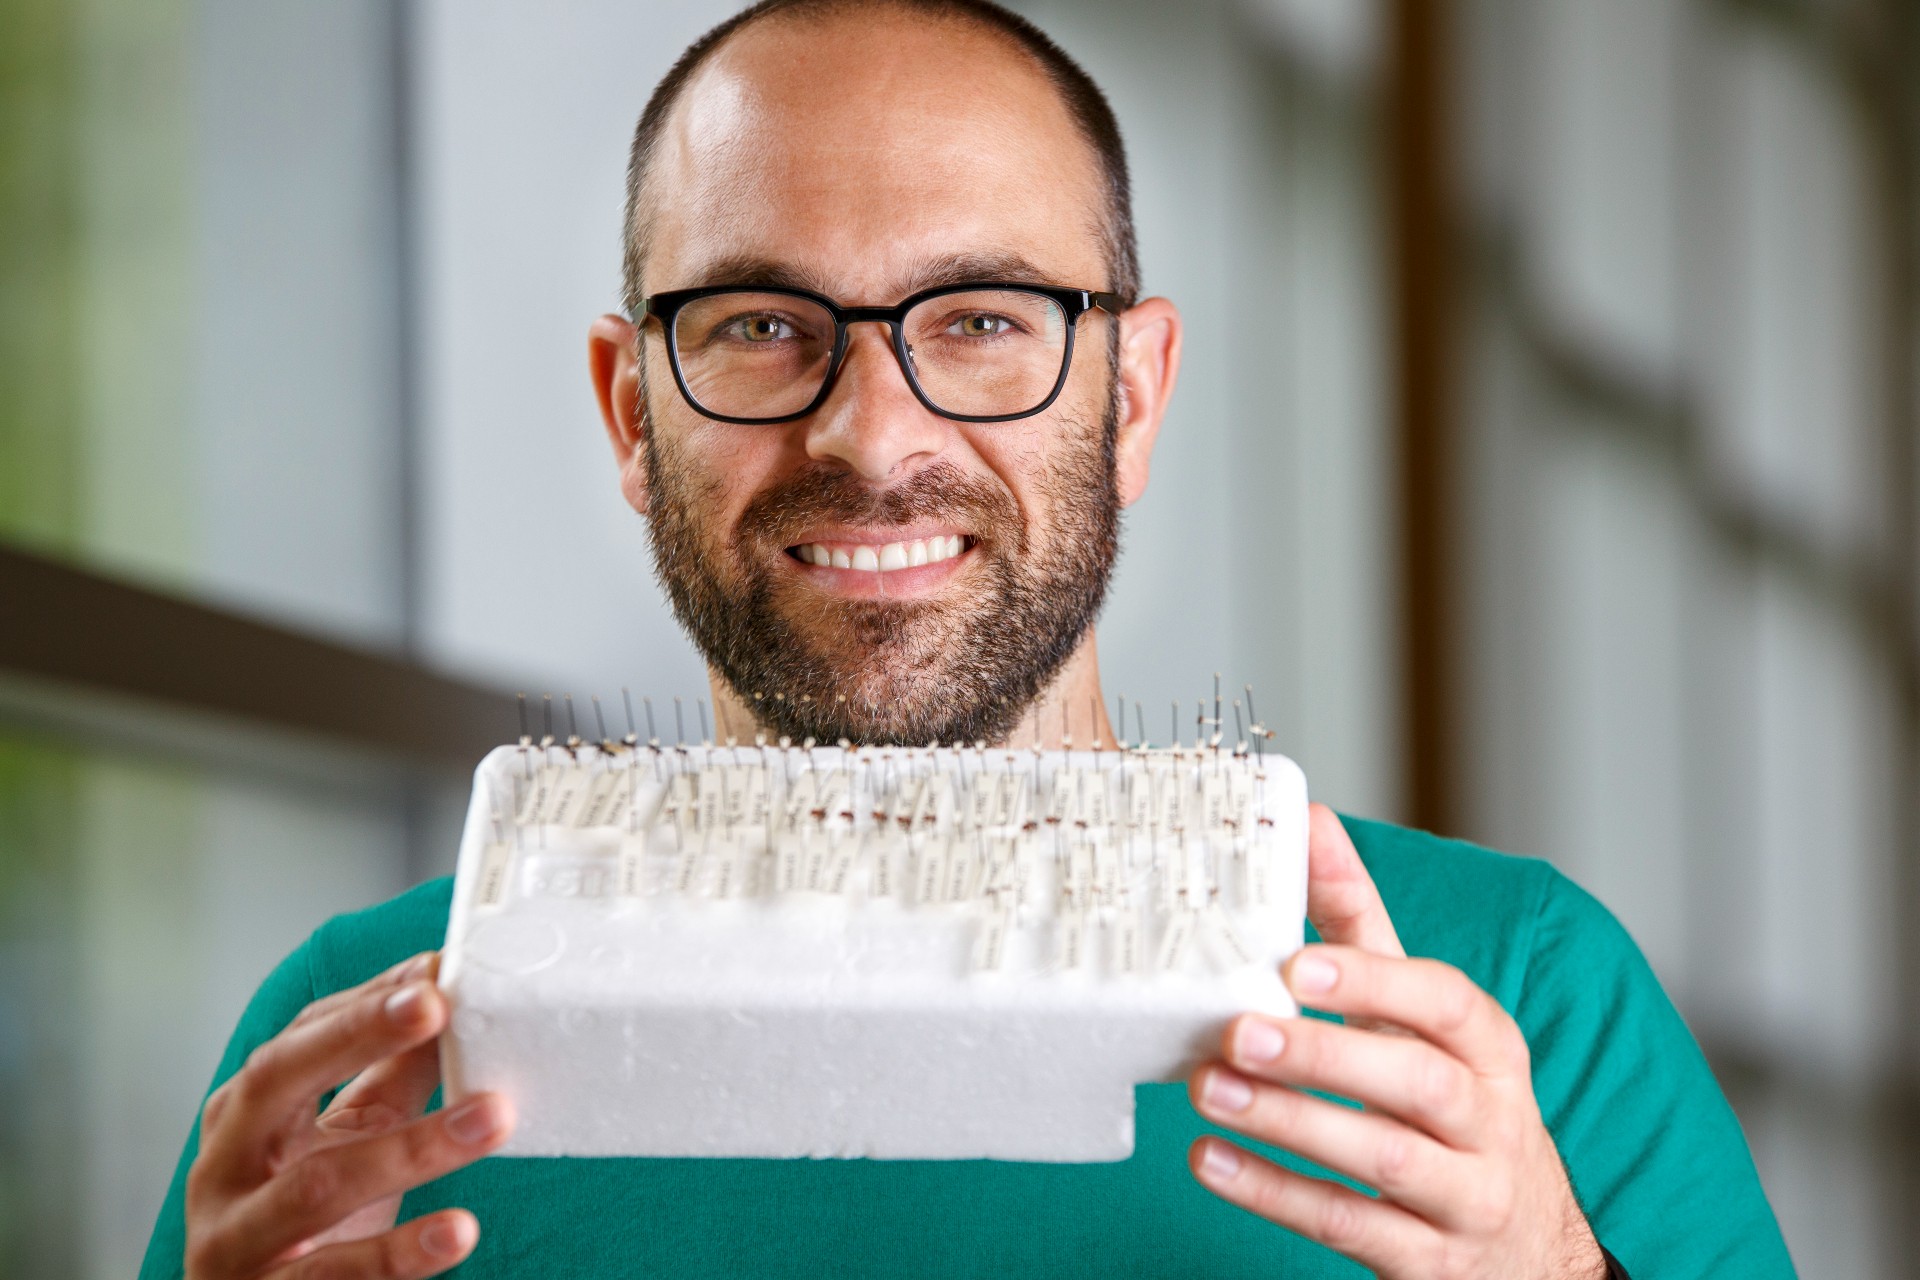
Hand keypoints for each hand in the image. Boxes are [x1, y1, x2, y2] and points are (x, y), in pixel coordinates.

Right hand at [184, 951, 514, 1277]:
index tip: (437, 969)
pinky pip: (334, 1276)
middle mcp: (222, 1169)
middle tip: (438, 1005)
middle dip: (356, 1036)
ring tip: (493, 1116)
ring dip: (411, 1148)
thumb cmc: (298, 1220)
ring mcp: (235, 1241)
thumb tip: (450, 1001)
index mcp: (241, 1115)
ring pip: (316, 1186)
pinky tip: (459, 1231)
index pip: (298, 1038)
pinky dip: (398, 1254)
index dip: (366, 1003)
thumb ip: (390, 1076)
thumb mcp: (343, 1141)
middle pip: (276, 1083)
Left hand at [1186, 805, 1605, 1277]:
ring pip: (1381, 1159)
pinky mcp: (1428, 1262)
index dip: (1374, 983)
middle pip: (1416, 1083)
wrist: (1525, 1251)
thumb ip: (1359, 925)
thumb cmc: (1450, 1105)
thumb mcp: (1419, 1018)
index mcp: (1489, 1046)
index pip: (1447, 1004)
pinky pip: (1349, 1227)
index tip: (1296, 965)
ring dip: (1288, 1124)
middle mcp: (1489, 1120)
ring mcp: (1465, 1198)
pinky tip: (1211, 1160)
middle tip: (1237, 1031)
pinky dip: (1274, 1194)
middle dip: (1324, 1056)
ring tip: (1208, 1090)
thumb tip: (1307, 818)